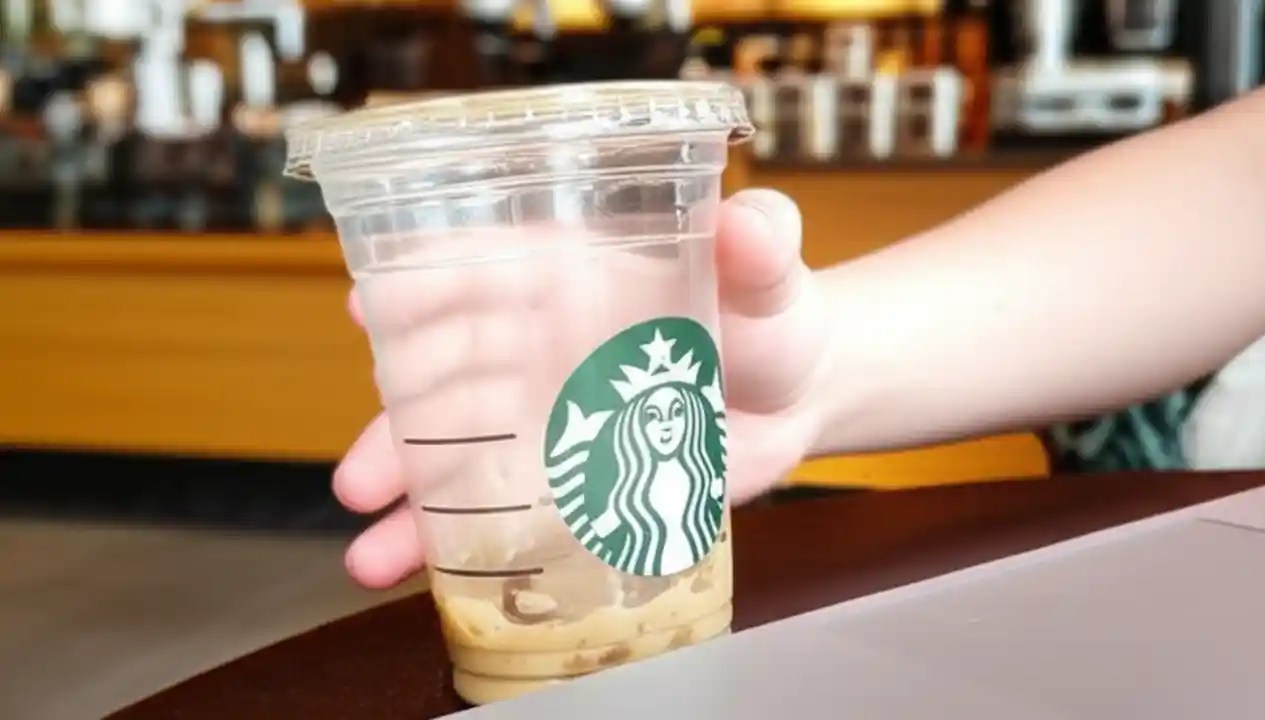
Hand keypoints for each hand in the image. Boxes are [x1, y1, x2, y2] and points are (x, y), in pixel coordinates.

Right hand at [334, 189, 830, 588]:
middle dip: (399, 418)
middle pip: (445, 369)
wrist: (792, 402)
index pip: (481, 265)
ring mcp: (538, 413)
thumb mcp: (768, 273)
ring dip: (401, 490)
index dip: (420, 283)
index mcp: (568, 270)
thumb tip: (754, 226)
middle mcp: (534, 339)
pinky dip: (438, 536)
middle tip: (363, 472)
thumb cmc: (768, 316)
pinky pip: (484, 503)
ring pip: (448, 445)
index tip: (369, 308)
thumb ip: (761, 244)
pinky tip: (396, 565)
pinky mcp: (556, 476)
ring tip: (368, 537)